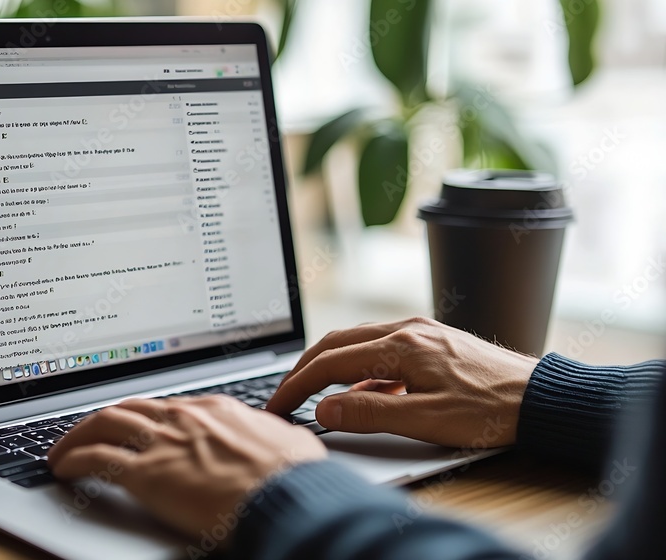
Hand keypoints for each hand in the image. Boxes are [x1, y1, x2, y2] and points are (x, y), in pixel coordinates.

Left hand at [47, 395, 325, 539]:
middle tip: (85, 432)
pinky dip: (74, 460)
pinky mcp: (146, 474)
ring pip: (104, 424)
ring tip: (61, 450)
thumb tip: (281, 437)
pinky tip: (63, 467)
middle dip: (101, 420)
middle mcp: (182, 418)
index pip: (165, 406)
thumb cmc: (295, 477)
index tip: (132, 427)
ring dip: (77, 435)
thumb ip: (270, 435)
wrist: (287, 496)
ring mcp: (162, 443)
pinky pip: (96, 459)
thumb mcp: (288, 442)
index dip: (142, 417)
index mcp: (214, 409)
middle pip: (128, 408)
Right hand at [267, 317, 537, 447]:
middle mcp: (406, 329)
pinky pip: (380, 349)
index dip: (296, 385)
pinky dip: (358, 369)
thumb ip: (369, 414)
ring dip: (329, 365)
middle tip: (284, 394)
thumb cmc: (490, 411)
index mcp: (400, 345)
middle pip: (336, 342)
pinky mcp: (431, 340)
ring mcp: (420, 331)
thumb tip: (323, 409)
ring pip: (356, 342)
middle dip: (303, 368)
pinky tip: (360, 393)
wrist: (542, 398)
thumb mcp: (425, 421)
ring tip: (313, 393)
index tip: (277, 405)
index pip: (329, 361)